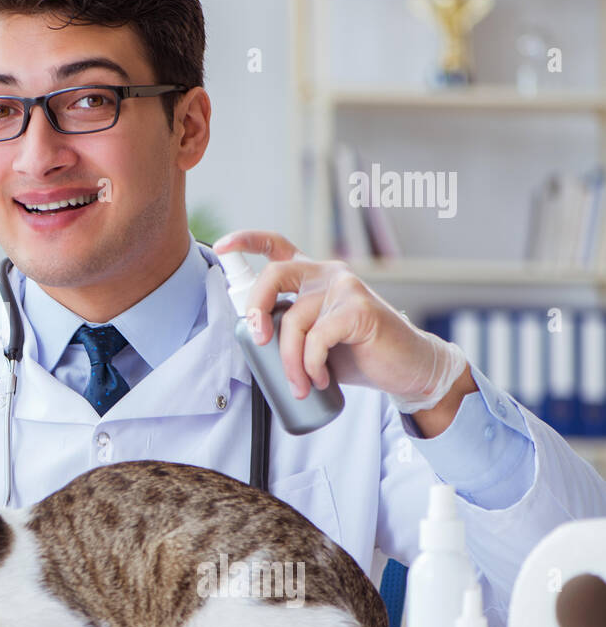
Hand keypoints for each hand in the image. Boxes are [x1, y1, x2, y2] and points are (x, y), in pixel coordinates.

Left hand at [211, 230, 468, 414]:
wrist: (405, 368)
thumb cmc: (357, 354)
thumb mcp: (313, 337)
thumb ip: (288, 327)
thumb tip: (251, 341)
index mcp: (311, 276)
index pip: (276, 246)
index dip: (246, 242)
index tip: (222, 247)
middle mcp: (326, 273)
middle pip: (274, 275)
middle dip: (256, 309)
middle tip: (258, 342)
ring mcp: (344, 288)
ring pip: (294, 320)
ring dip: (290, 361)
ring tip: (300, 384)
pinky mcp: (359, 309)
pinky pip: (318, 338)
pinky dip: (311, 364)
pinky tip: (320, 379)